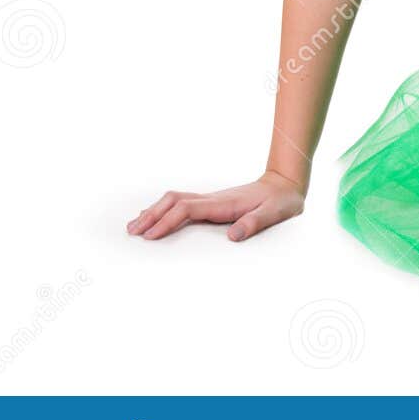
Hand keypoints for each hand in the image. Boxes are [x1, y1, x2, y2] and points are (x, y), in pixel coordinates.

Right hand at [126, 170, 306, 241]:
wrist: (286, 183)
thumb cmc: (280, 201)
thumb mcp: (274, 213)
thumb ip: (254, 223)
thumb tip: (233, 236)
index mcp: (224, 203)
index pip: (187, 209)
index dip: (167, 221)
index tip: (150, 235)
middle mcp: (213, 199)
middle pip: (174, 201)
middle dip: (152, 215)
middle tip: (132, 231)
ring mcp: (211, 199)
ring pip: (175, 200)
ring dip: (154, 211)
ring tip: (134, 226)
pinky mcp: (212, 202)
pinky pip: (182, 203)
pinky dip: (164, 209)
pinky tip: (156, 217)